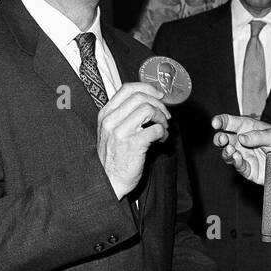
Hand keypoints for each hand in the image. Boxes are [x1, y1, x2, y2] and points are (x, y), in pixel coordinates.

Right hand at [98, 82, 170, 198]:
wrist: (109, 182)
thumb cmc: (114, 157)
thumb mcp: (111, 131)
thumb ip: (124, 115)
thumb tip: (149, 101)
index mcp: (106, 114)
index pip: (127, 89)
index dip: (147, 88)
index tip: (159, 94)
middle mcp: (111, 120)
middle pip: (141, 97)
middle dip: (159, 105)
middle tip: (165, 116)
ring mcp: (120, 132)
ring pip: (149, 110)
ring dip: (162, 119)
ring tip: (163, 129)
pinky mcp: (133, 144)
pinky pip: (156, 129)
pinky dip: (164, 133)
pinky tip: (162, 140)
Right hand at [211, 114, 270, 184]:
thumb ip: (258, 136)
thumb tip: (242, 138)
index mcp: (248, 129)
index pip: (230, 123)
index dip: (221, 121)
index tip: (215, 123)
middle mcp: (244, 142)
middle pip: (225, 139)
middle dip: (219, 138)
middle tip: (221, 139)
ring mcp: (245, 156)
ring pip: (228, 154)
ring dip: (226, 151)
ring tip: (230, 149)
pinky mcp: (249, 170)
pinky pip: (238, 166)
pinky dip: (235, 162)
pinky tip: (237, 157)